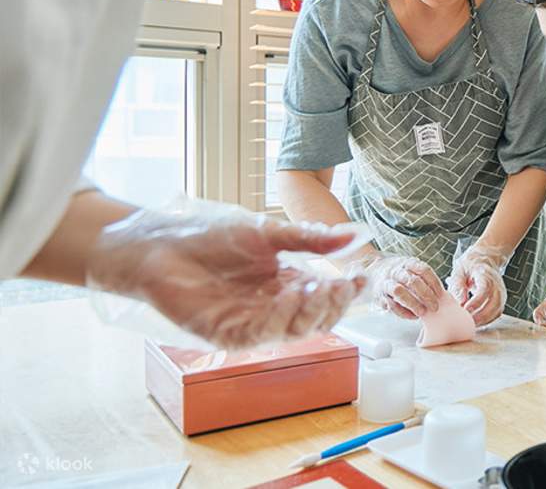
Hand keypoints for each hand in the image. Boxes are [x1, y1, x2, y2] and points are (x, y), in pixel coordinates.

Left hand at [86, 203, 365, 349]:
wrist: (161, 245)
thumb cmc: (210, 239)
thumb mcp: (269, 234)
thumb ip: (309, 240)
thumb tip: (353, 235)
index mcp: (287, 286)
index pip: (325, 298)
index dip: (346, 292)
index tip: (361, 277)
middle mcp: (272, 309)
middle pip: (315, 320)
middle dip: (332, 305)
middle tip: (340, 285)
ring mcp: (250, 324)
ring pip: (292, 331)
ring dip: (309, 312)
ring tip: (317, 289)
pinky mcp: (225, 333)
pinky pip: (259, 335)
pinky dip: (278, 319)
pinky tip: (287, 300)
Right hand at [356, 255, 444, 319]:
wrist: (374, 271)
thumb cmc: (399, 274)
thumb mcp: (410, 269)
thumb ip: (423, 279)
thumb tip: (441, 295)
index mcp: (407, 263)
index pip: (423, 270)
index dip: (434, 283)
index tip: (441, 294)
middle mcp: (395, 271)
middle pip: (412, 281)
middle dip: (426, 295)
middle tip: (435, 306)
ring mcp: (385, 283)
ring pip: (399, 292)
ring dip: (413, 304)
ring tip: (422, 312)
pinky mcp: (378, 296)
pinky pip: (391, 305)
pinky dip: (403, 312)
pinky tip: (412, 316)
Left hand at [446, 244, 508, 325]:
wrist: (486, 259)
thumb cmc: (470, 265)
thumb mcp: (460, 269)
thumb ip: (458, 284)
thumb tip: (460, 302)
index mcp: (486, 274)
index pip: (485, 289)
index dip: (476, 301)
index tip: (465, 309)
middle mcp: (497, 284)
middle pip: (494, 303)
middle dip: (479, 315)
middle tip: (465, 321)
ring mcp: (501, 293)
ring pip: (497, 311)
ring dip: (483, 320)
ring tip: (469, 324)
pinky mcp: (501, 300)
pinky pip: (497, 314)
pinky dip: (487, 320)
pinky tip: (476, 323)